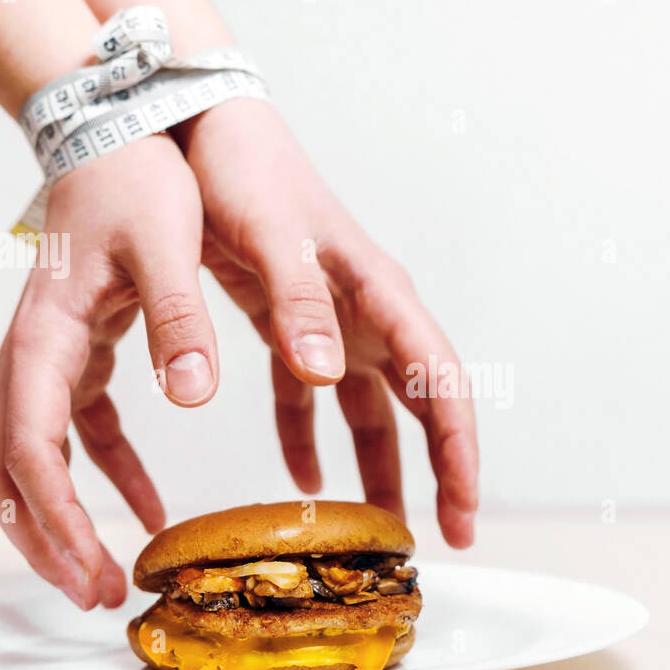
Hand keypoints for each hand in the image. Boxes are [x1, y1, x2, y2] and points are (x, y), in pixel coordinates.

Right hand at [0, 135, 214, 608]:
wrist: (118, 133)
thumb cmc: (136, 182)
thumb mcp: (169, 245)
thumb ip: (181, 319)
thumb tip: (194, 396)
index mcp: (46, 339)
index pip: (35, 453)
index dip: (59, 523)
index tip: (92, 573)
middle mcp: (33, 356)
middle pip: (13, 473)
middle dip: (46, 542)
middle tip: (94, 595)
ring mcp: (52, 358)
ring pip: (33, 461)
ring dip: (63, 520)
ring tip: (108, 573)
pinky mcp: (80, 353)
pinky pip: (79, 432)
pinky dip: (105, 475)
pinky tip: (149, 503)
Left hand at [177, 100, 478, 546]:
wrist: (206, 132)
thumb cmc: (247, 173)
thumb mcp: (271, 234)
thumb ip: (300, 301)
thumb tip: (329, 374)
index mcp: (379, 294)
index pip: (440, 385)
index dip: (458, 451)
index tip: (464, 511)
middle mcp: (370, 314)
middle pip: (424, 406)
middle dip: (441, 472)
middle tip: (450, 538)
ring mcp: (336, 324)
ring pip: (372, 412)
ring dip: (378, 470)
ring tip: (378, 532)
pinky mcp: (295, 327)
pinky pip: (311, 400)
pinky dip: (308, 440)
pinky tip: (301, 481)